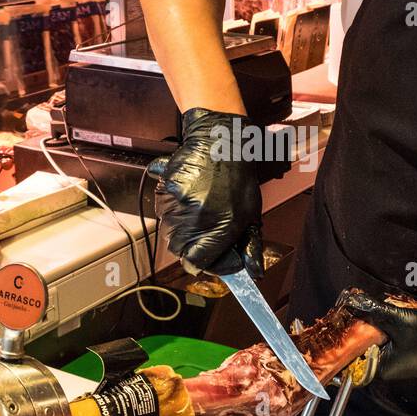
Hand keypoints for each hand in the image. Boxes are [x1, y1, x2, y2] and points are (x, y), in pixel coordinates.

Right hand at [147, 108, 263, 276]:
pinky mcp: (165, 190)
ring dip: (180, 229)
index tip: (205, 259)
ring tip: (196, 211)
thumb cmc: (238, 177)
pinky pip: (162, 211)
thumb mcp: (252, 214)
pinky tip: (187, 199)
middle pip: (179, 249)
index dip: (201, 263)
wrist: (220, 143)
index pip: (195, 262)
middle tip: (202, 234)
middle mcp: (195, 218)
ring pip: (168, 231)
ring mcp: (177, 204)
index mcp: (220, 226)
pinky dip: (171, 210)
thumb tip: (253, 272)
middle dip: (189, 247)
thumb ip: (250, 245)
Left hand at [344, 293, 416, 381]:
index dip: (345, 333)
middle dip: (364, 324)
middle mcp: (383, 369)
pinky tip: (397, 314)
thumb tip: (352, 303)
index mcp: (379, 368)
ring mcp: (393, 362)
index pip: (351, 352)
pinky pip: (386, 339)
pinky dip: (388, 326)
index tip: (342, 315)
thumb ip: (375, 312)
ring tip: (384, 308)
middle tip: (364, 305)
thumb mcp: (402, 321)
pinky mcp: (401, 354)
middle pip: (362, 344)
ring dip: (378, 322)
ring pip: (375, 339)